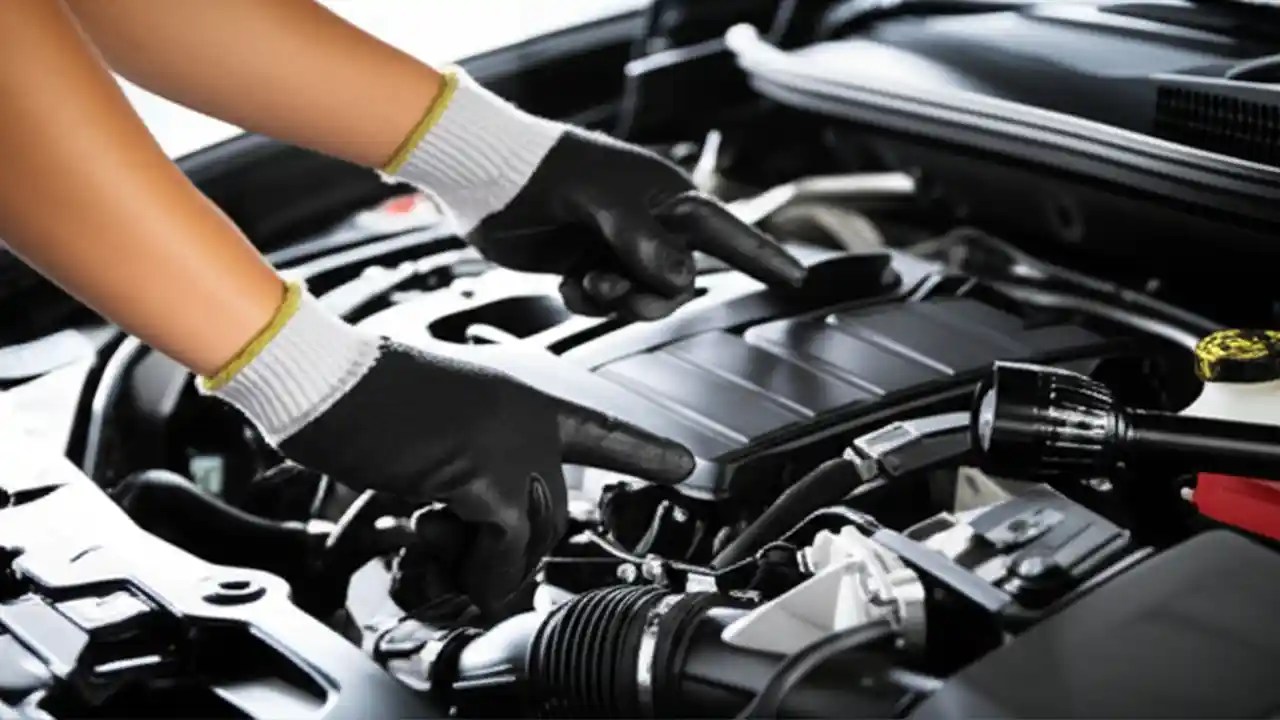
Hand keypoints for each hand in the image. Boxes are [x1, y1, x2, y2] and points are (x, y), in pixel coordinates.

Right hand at [266, 340, 693, 613]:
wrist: (329, 376)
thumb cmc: (369, 394)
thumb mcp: (442, 422)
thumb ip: (479, 465)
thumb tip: (486, 524)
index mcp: (523, 396)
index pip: (598, 426)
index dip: (643, 449)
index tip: (684, 463)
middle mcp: (531, 418)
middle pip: (556, 510)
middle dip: (514, 545)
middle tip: (460, 547)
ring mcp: (516, 445)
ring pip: (535, 534)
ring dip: (489, 558)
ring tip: (439, 539)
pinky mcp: (490, 476)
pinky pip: (504, 547)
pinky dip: (475, 565)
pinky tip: (438, 543)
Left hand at [386, 70, 806, 319]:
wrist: (488, 182)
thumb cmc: (549, 170)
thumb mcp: (604, 200)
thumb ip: (644, 242)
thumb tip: (679, 280)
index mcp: (668, 199)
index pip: (730, 234)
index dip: (765, 258)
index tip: (798, 279)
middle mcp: (650, 225)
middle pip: (680, 284)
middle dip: (649, 295)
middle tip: (612, 286)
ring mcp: (617, 247)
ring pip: (642, 298)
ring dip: (615, 300)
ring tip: (586, 279)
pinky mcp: (586, 265)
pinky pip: (606, 303)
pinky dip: (587, 300)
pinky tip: (568, 280)